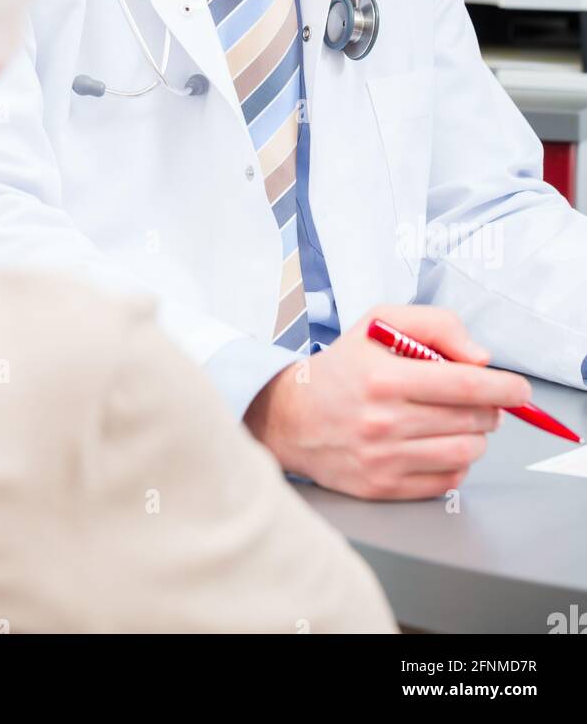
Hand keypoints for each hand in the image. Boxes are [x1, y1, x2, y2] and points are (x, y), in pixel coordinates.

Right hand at [244, 304, 531, 499]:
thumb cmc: (341, 367)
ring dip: (475, 436)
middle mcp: (383, 421)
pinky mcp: (383, 487)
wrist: (290, 416)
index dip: (504, 387)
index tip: (519, 389)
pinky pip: (447, 480)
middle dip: (490, 409)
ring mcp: (383, 458)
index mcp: (384, 376)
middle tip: (481, 401)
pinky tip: (437, 444)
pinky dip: (455, 462)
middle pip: (472, 420)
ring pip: (465, 452)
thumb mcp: (379, 322)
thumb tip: (480, 358)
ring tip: (458, 422)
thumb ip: (435, 325)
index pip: (465, 384)